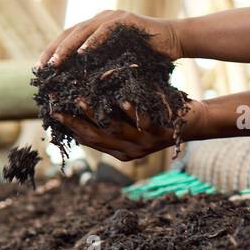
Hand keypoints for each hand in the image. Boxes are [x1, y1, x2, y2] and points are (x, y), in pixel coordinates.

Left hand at [38, 10, 181, 66]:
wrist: (175, 43)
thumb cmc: (148, 57)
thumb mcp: (119, 64)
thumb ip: (100, 68)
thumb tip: (77, 87)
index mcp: (96, 29)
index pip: (68, 39)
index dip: (52, 52)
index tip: (39, 71)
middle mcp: (102, 19)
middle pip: (70, 33)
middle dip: (54, 50)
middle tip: (42, 68)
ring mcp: (113, 17)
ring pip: (83, 31)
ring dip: (67, 47)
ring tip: (55, 63)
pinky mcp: (126, 20)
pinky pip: (104, 30)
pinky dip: (92, 41)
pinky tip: (82, 53)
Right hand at [52, 98, 206, 161]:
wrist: (196, 122)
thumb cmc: (160, 115)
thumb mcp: (133, 120)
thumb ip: (111, 116)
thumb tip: (82, 99)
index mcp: (120, 151)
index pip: (88, 139)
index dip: (70, 126)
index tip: (53, 111)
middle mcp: (130, 151)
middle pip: (96, 137)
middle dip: (75, 121)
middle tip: (58, 105)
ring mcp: (145, 144)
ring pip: (115, 131)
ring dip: (97, 115)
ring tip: (83, 98)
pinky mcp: (161, 134)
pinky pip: (142, 123)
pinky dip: (131, 111)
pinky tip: (122, 99)